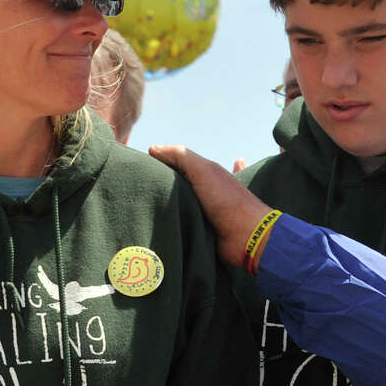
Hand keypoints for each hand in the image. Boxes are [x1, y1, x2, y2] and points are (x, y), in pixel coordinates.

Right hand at [149, 144, 272, 266]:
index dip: (162, 163)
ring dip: (168, 204)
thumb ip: (181, 157)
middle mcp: (206, 191)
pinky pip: (184, 224)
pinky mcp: (203, 231)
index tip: (141, 165)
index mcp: (208, 175)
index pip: (179, 165)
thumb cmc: (227, 201)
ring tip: (144, 202)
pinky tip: (165, 217)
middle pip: (179, 185)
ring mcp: (206, 212)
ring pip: (180, 205)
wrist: (247, 237)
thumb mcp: (204, 171)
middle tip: (138, 185)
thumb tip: (154, 148)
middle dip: (163, 184)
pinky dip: (176, 220)